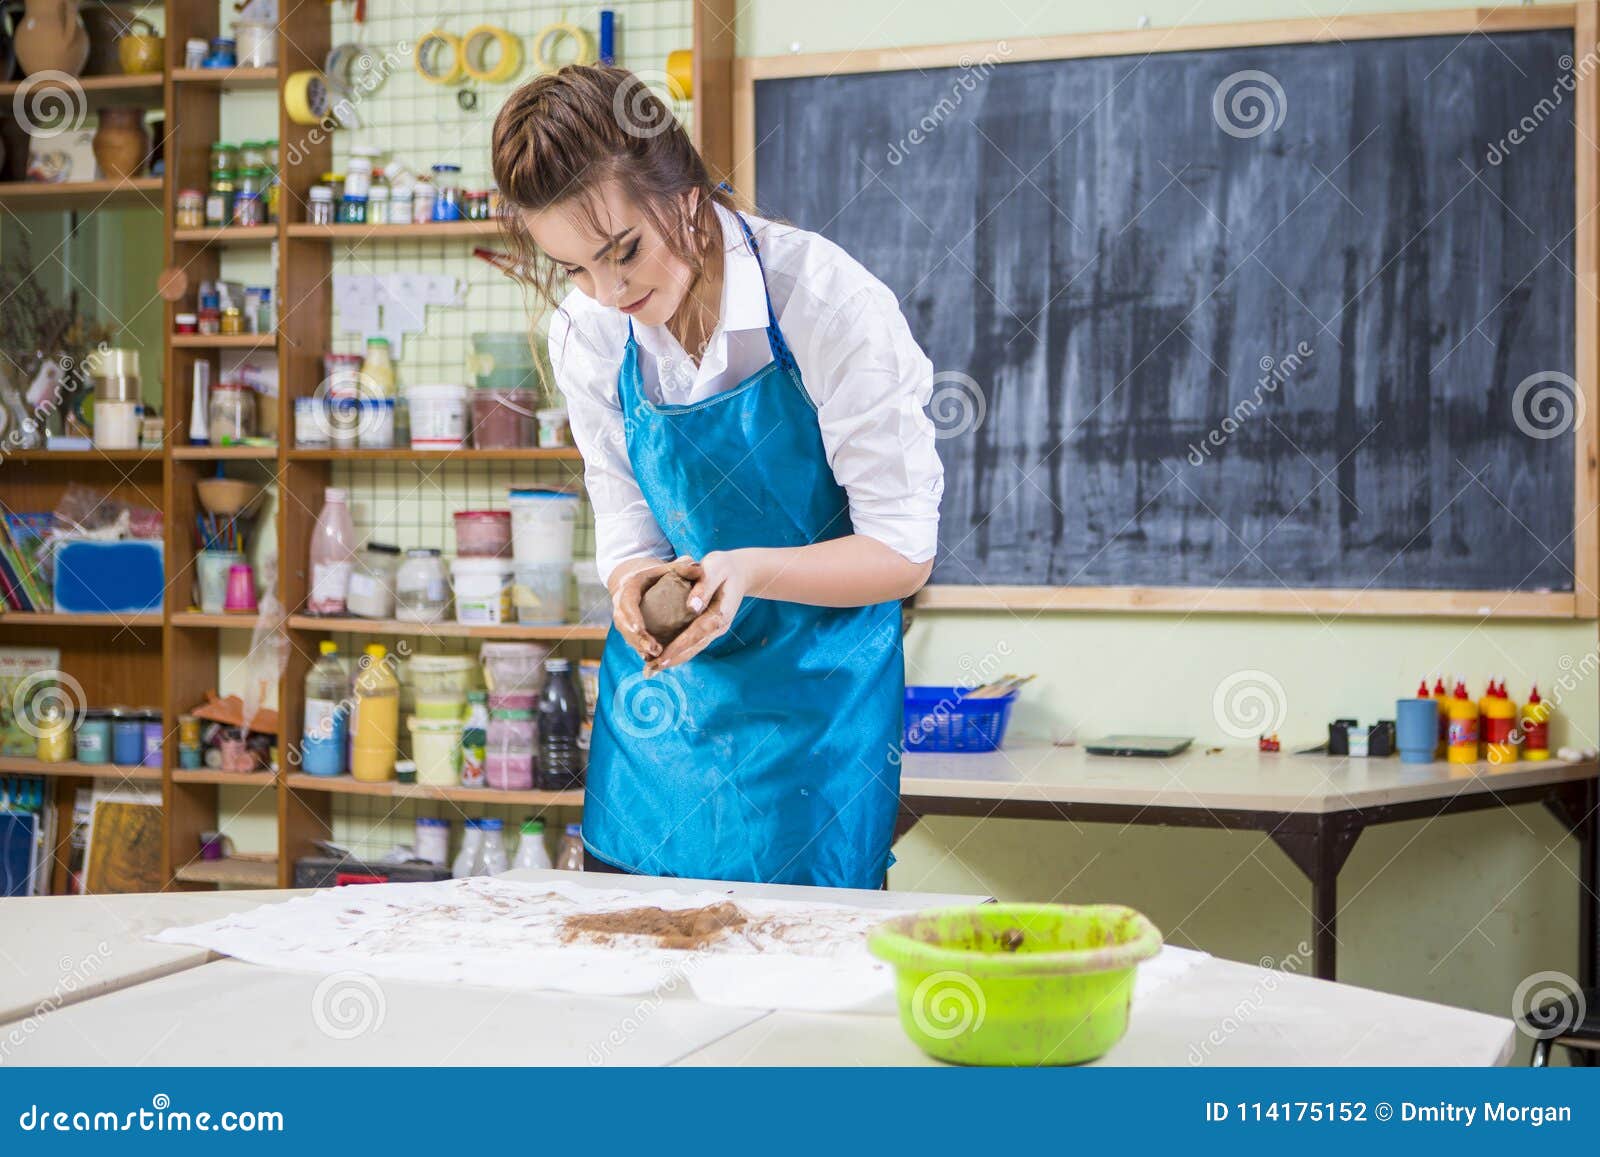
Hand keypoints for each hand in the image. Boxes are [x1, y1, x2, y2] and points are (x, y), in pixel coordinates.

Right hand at [609, 556, 698, 661]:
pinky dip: (641, 650)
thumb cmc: (662, 573)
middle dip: (637, 638)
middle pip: (623, 623)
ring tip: (656, 656)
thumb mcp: (672, 567)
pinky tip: (653, 661)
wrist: (646, 580)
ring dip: (639, 647)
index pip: (626, 602)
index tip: (641, 630)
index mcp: (630, 586)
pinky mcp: (628, 628)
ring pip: (627, 635)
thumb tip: (698, 569)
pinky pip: (632, 641)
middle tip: (654, 650)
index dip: (632, 617)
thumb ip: (684, 567)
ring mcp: (623, 617)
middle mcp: (621, 602)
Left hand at [646, 549, 753, 673]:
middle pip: (694, 647)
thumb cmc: (724, 567)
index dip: (678, 647)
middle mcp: (718, 626)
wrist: (740, 571)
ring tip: (652, 667)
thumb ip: (705, 586)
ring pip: (693, 649)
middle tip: (650, 669)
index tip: (661, 657)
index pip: (696, 634)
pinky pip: (693, 643)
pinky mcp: (709, 628)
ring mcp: (714, 629)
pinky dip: (679, 651)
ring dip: (674, 659)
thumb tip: (692, 607)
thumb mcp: (715, 568)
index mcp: (720, 614)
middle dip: (672, 659)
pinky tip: (663, 655)